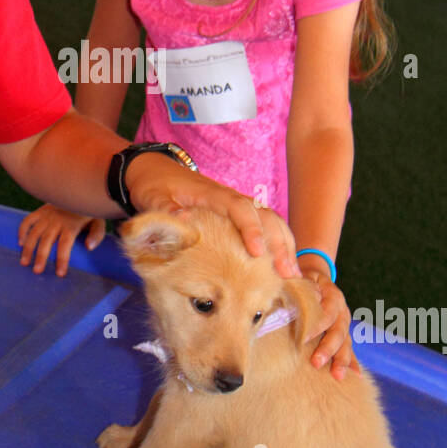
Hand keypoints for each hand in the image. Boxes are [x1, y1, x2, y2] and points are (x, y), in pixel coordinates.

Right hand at [18, 203, 105, 276]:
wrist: (80, 190)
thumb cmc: (89, 211)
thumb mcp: (99, 220)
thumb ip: (96, 234)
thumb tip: (89, 247)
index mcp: (72, 225)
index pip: (65, 244)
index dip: (62, 259)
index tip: (60, 274)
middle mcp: (57, 220)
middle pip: (47, 240)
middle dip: (41, 256)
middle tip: (37, 271)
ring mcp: (47, 215)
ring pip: (34, 232)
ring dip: (28, 248)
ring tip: (24, 262)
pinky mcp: (41, 211)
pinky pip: (28, 220)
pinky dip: (22, 230)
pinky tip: (20, 243)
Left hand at [122, 155, 298, 278]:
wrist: (154, 172)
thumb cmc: (154, 187)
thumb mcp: (153, 198)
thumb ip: (166, 210)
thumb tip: (184, 223)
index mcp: (212, 194)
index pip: (239, 208)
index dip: (250, 229)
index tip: (257, 252)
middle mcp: (229, 198)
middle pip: (264, 215)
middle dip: (278, 242)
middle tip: (286, 272)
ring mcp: (235, 207)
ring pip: (269, 221)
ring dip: (284, 245)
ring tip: (292, 275)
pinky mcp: (236, 218)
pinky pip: (263, 228)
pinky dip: (277, 245)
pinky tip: (282, 268)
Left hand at [298, 265, 360, 381]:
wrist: (314, 277)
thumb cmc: (301, 279)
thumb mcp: (297, 276)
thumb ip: (292, 279)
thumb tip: (280, 282)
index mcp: (332, 295)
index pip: (327, 312)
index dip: (317, 325)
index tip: (304, 338)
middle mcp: (341, 310)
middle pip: (338, 330)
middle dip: (328, 348)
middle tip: (316, 362)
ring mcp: (344, 323)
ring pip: (346, 342)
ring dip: (341, 360)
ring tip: (336, 376)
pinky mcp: (343, 334)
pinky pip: (349, 348)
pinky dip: (352, 362)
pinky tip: (355, 375)